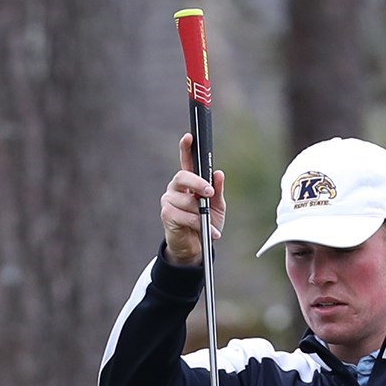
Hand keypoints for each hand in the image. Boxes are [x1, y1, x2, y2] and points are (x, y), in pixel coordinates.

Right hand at [161, 132, 225, 266]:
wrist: (196, 248)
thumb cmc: (205, 224)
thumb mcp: (217, 207)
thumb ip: (217, 191)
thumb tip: (219, 174)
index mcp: (188, 183)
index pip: (186, 161)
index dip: (186, 148)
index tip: (189, 137)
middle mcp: (176, 188)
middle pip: (183, 176)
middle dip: (197, 183)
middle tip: (208, 192)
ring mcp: (169, 200)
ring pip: (187, 200)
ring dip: (201, 213)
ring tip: (209, 223)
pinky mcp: (167, 215)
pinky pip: (186, 216)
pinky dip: (199, 225)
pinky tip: (208, 232)